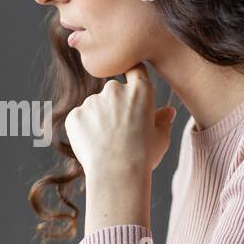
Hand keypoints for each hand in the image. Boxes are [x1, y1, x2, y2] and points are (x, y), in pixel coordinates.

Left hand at [64, 63, 176, 179]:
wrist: (116, 174)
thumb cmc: (143, 156)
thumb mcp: (160, 138)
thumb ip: (163, 120)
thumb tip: (169, 111)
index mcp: (140, 91)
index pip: (135, 69)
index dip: (132, 77)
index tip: (131, 90)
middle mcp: (114, 89)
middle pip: (113, 90)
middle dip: (114, 105)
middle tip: (119, 130)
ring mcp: (92, 101)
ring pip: (95, 106)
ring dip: (99, 118)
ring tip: (107, 142)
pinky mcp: (75, 115)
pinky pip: (79, 119)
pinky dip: (84, 129)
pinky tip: (93, 146)